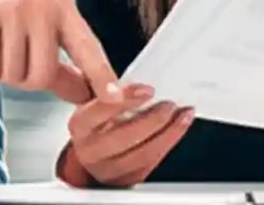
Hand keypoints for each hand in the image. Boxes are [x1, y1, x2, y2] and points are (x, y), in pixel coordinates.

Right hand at [0, 0, 121, 103]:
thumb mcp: (33, 33)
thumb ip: (61, 67)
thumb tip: (88, 95)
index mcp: (60, 5)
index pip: (87, 46)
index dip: (102, 75)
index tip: (117, 98)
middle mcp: (40, 2)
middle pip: (43, 74)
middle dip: (22, 79)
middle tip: (7, 56)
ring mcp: (11, 8)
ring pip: (14, 75)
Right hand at [66, 83, 194, 186]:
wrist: (93, 153)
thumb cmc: (98, 121)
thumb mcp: (96, 102)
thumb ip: (112, 93)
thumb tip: (143, 83)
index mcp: (80, 125)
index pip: (101, 111)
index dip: (126, 100)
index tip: (147, 91)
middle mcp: (91, 150)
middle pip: (124, 137)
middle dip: (152, 120)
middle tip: (170, 105)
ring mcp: (108, 169)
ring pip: (143, 153)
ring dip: (169, 132)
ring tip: (182, 115)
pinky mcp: (127, 180)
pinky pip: (152, 163)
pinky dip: (169, 143)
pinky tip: (178, 128)